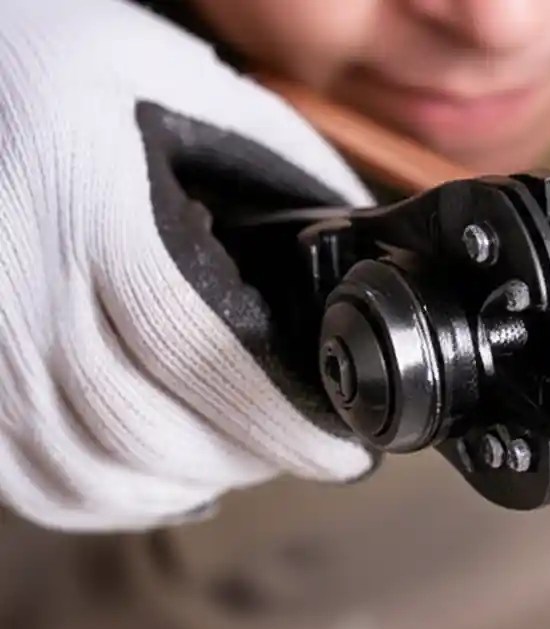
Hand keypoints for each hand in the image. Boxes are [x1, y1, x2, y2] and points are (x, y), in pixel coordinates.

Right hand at [0, 0, 374, 530]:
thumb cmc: (59, 60)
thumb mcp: (182, 79)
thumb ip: (280, 157)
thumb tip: (365, 236)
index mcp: (85, 203)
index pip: (191, 346)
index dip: (274, 419)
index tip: (342, 450)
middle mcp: (15, 279)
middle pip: (140, 426)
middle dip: (244, 458)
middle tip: (305, 451)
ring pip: (82, 467)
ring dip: (181, 485)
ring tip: (244, 461)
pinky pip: (25, 475)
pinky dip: (104, 498)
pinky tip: (158, 478)